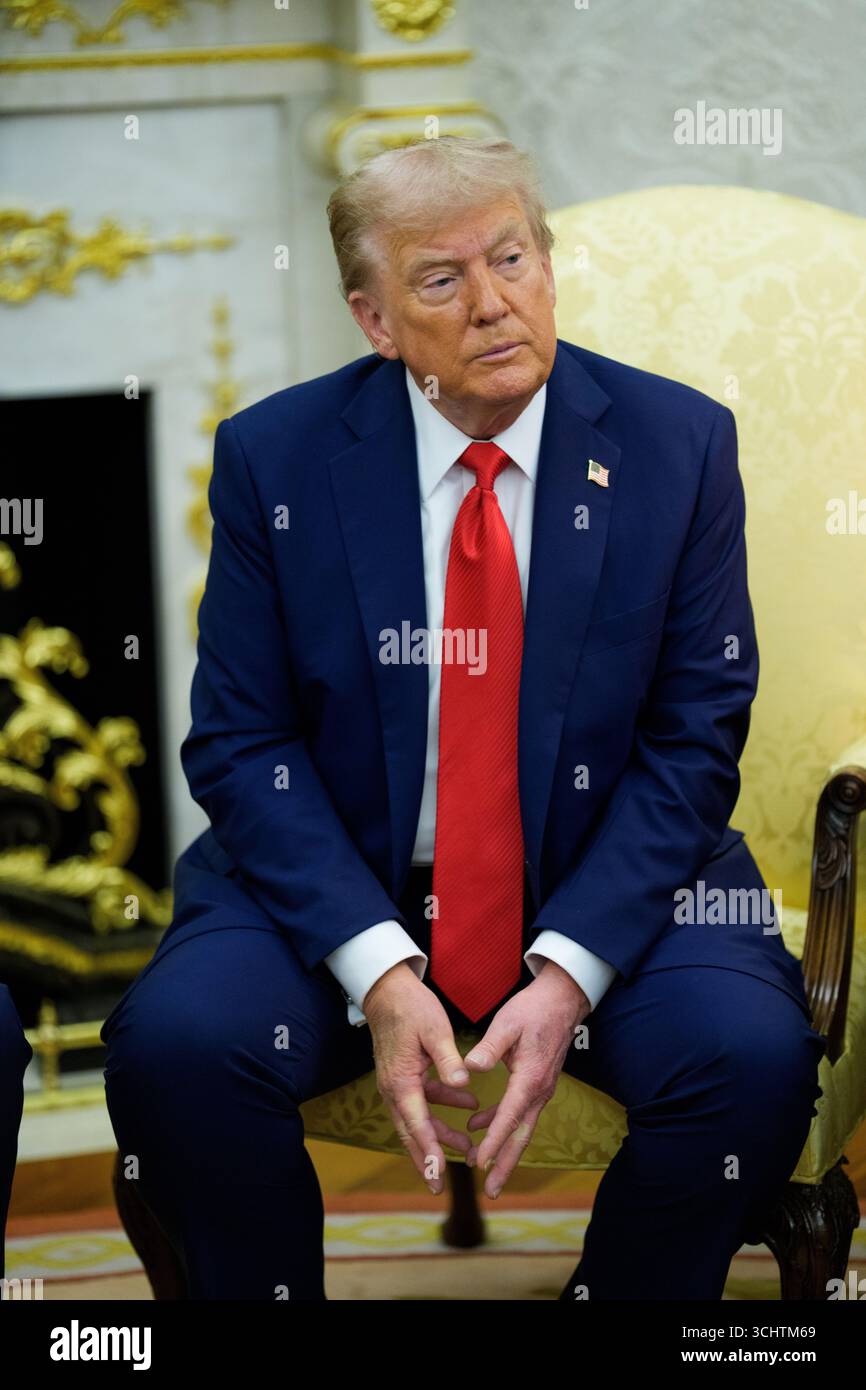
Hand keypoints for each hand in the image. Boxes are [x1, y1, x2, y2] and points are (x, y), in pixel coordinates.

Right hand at [364, 962, 479, 1194]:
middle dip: (426, 1159)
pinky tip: (467, 1102)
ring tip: (466, 1150)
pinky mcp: (403, 1075)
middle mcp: (393, 1088)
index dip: (430, 1150)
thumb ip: (449, 1059)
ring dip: (439, 1134)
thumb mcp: (435, 1030)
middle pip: (410, 1133)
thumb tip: (465, 1084)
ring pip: (416, 1119)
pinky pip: (421, 1101)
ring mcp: (396, 1083)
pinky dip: (441, 1107)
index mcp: (401, 1081)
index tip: (439, 1174)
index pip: (417, 1124)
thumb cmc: (411, 1008)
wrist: (388, 990)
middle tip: (439, 1187)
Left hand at [463, 962, 591, 1198]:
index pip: (509, 1118)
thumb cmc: (534, 1008)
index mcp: (530, 1078)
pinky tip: (477, 1126)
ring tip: (482, 1170)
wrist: (563, 999)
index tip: (480, 1164)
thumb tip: (469, 1068)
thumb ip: (489, 1047)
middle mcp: (539, 1090)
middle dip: (506, 1164)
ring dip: (503, 1149)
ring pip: (521, 1127)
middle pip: (521, 1136)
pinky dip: (500, 1123)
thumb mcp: (507, 1023)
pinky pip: (519, 1111)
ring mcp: (540, 1089)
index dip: (494, 1142)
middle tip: (492, 1191)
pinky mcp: (536, 1083)